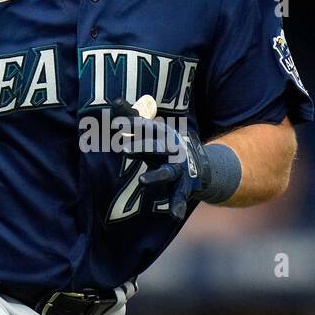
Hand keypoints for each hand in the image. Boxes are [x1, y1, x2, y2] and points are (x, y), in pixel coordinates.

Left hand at [109, 99, 211, 220]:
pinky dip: (177, 206)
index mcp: (162, 136)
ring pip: (166, 173)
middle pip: (155, 148)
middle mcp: (171, 151)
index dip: (131, 125)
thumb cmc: (166, 145)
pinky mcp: (183, 187)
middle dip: (142, 147)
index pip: (145, 128)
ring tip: (141, 181)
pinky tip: (174, 215)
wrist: (200, 163)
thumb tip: (113, 99)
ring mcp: (178, 170)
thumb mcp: (152, 131)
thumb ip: (133, 117)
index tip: (116, 123)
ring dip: (154, 177)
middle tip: (124, 149)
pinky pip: (179, 197)